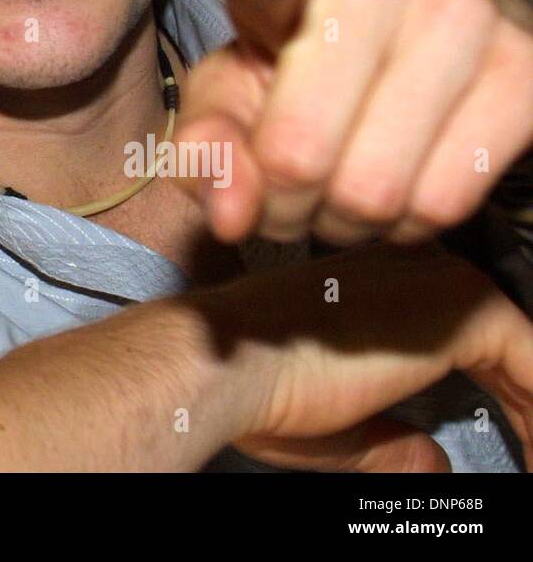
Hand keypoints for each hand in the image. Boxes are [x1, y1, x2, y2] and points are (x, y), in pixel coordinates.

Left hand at [173, 0, 532, 246]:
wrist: (429, 46)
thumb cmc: (303, 67)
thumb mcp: (232, 92)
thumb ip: (207, 145)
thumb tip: (229, 213)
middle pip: (298, 153)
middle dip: (281, 204)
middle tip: (289, 183)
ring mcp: (465, 11)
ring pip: (372, 192)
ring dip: (344, 220)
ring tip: (342, 176)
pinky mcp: (526, 70)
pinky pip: (441, 204)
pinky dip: (408, 224)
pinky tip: (403, 178)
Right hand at [196, 240, 532, 471]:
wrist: (224, 356)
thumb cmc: (254, 381)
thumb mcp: (339, 425)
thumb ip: (390, 438)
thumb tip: (429, 461)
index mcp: (370, 279)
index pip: (449, 324)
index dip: (484, 385)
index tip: (496, 430)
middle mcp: (406, 265)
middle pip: (491, 332)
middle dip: (514, 398)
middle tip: (522, 447)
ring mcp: (434, 278)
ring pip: (516, 345)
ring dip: (529, 407)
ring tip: (529, 452)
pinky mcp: (460, 305)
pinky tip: (531, 449)